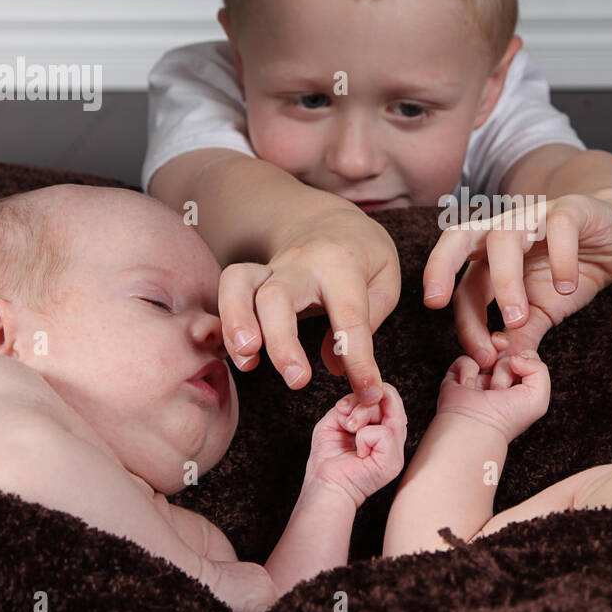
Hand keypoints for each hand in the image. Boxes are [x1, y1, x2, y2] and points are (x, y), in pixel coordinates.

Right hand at [217, 196, 400, 403]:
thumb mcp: (386, 278)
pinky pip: (227, 292)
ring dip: (236, 325)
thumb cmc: (363, 253)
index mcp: (342, 264)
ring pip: (239, 285)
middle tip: (297, 380)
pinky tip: (240, 356)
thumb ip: (368, 321)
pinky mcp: (251, 277)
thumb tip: (336, 366)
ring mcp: (270, 268)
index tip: (367, 392)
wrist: (329, 219)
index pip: (350, 316)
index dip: (359, 359)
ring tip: (247, 364)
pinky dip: (226, 325)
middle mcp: (300, 263)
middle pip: (277, 296)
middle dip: (281, 342)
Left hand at [304, 383, 407, 506]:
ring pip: (392, 413)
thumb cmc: (327, 460)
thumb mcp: (335, 421)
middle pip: (391, 399)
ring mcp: (396, 451)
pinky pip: (383, 433)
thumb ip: (350, 406)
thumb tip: (362, 399)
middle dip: (363, 402)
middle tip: (346, 421)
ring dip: (362, 415)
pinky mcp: (393, 462)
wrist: (324, 487)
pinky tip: (358, 452)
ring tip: (350, 430)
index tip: (343, 408)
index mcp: (382, 429)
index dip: (365, 394)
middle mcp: (393, 439)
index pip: (387, 397)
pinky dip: (363, 437)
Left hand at [423, 190, 611, 366]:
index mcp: (490, 256)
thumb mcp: (544, 310)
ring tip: (517, 317)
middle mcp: (505, 231)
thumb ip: (521, 333)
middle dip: (439, 267)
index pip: (465, 288)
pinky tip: (566, 286)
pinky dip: (559, 257)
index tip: (483, 357)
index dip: (467, 324)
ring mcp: (535, 216)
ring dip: (505, 280)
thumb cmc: (571, 269)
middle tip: (435, 303)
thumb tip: (500, 363)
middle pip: (458, 238)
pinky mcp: (571, 210)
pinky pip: (558, 226)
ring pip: (504, 237)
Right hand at [435, 350, 549, 442]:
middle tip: (501, 393)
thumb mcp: (538, 397)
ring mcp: (479, 378)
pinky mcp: (459, 375)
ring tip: (486, 392)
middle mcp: (500, 381)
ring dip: (489, 374)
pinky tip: (469, 388)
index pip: (527, 356)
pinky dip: (468, 371)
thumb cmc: (506, 419)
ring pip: (488, 353)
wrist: (475, 426)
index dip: (525, 363)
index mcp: (520, 386)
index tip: (519, 384)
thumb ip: (539, 369)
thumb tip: (515, 357)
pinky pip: (467, 357)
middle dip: (506, 371)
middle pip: (508, 353)